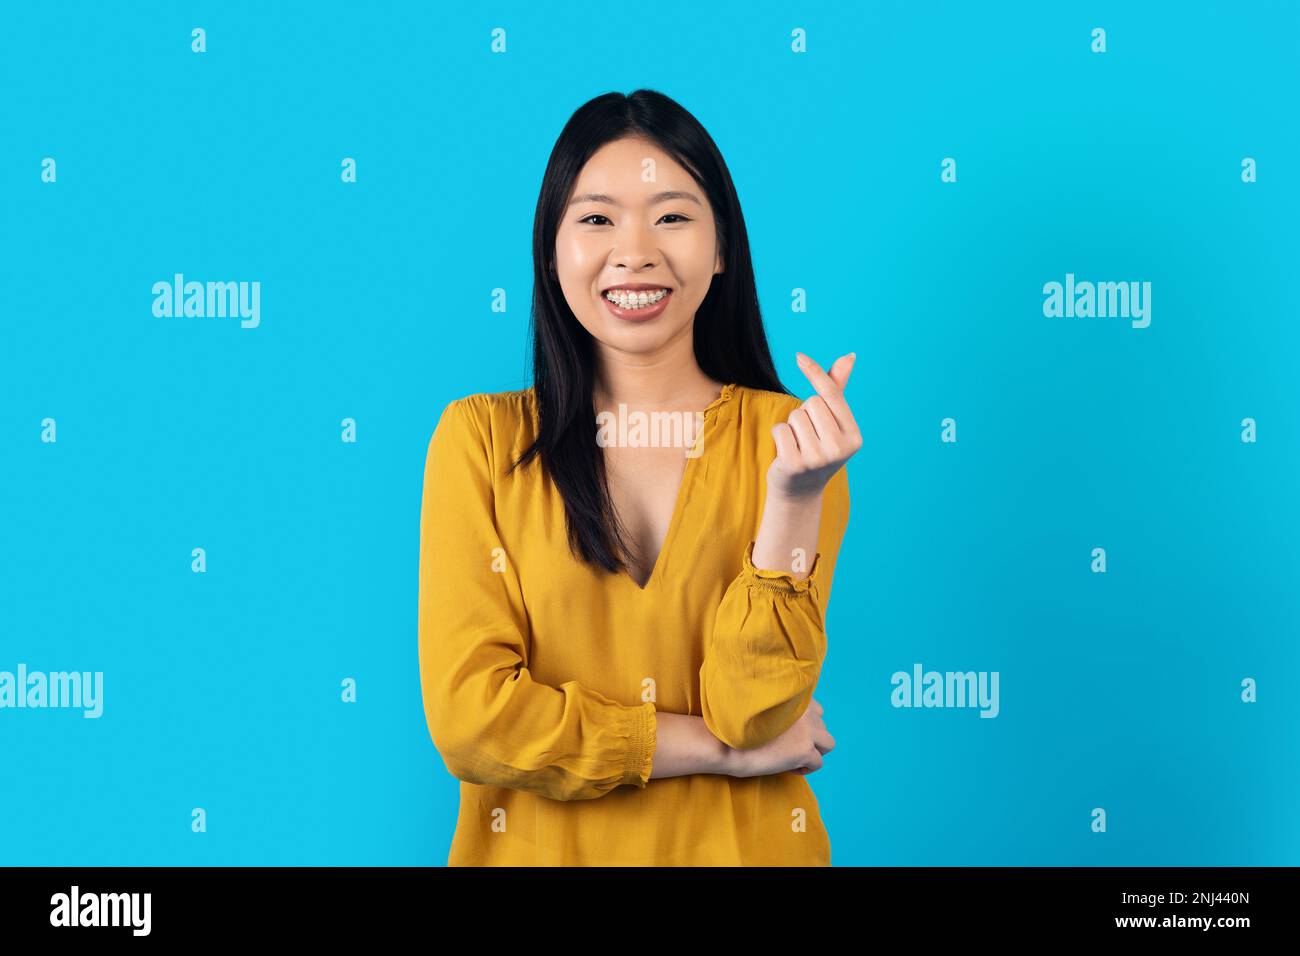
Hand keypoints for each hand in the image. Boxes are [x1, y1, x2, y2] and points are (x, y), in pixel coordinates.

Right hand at [724, 698, 835, 777]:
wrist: (725, 742)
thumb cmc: (733, 725)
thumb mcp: (759, 707)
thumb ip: (780, 710)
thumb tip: (791, 728)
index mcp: (793, 696)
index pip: (814, 709)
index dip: (802, 724)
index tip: (787, 733)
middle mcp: (804, 710)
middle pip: (822, 725)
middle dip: (810, 737)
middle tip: (789, 747)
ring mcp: (807, 730)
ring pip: (828, 744)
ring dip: (814, 751)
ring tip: (792, 757)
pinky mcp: (805, 750)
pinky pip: (818, 763)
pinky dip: (806, 768)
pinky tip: (788, 767)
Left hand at [768, 352, 862, 500]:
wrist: (800, 491)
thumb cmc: (816, 448)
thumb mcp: (831, 421)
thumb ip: (837, 389)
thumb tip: (849, 356)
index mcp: (854, 436)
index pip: (833, 395)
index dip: (815, 373)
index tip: (798, 356)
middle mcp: (840, 448)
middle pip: (812, 403)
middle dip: (804, 413)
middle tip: (808, 436)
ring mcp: (818, 458)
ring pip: (795, 416)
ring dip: (791, 426)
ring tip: (798, 445)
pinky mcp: (796, 463)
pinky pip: (780, 429)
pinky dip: (779, 436)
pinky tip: (787, 453)